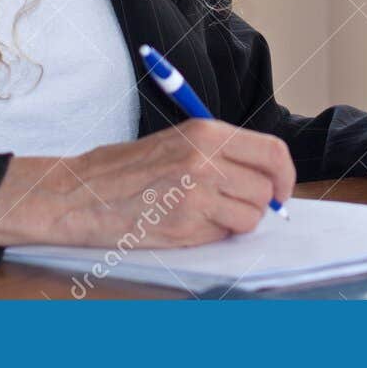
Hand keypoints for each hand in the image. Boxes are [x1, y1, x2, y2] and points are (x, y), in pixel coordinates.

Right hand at [0, 119, 295, 247]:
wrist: (80, 194)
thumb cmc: (123, 169)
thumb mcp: (178, 141)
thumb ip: (221, 153)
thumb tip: (263, 176)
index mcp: (207, 132)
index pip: (272, 151)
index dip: (285, 175)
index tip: (281, 188)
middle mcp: (207, 159)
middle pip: (265, 188)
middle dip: (259, 202)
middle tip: (238, 205)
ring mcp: (197, 193)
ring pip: (251, 216)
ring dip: (236, 221)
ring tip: (205, 213)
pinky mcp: (186, 224)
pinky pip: (225, 235)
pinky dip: (216, 235)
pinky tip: (188, 224)